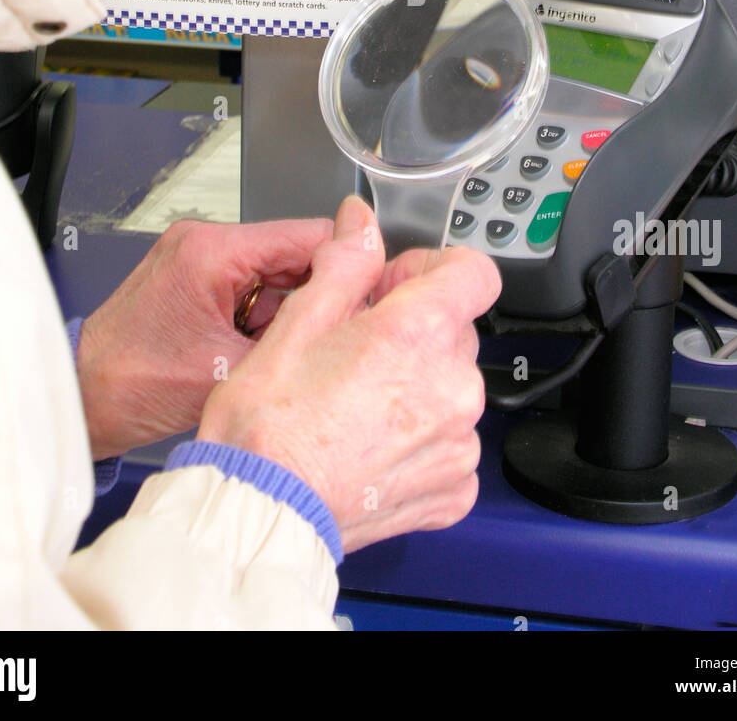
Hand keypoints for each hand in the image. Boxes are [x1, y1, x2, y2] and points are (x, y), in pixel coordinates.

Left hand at [75, 215, 331, 459]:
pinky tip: (243, 350)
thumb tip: (343, 327)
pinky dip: (258, 316)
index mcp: (215, 250)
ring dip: (282, 311)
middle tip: (314, 339)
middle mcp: (205, 239)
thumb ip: (293, 338)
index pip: (310, 235)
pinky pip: (249, 284)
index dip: (346, 267)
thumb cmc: (131, 386)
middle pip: (295, 252)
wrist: (79, 399)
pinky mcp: (192, 274)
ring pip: (275, 272)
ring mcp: (197, 254)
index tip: (367, 297)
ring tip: (260, 353)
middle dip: (311, 296)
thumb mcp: (231, 370)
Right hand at [196, 195, 501, 553]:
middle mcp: (453, 387)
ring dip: (418, 384)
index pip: (475, 272)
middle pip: (456, 330)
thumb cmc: (268, 425)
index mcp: (419, 334)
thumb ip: (345, 263)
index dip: (434, 268)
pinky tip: (372, 443)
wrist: (261, 510)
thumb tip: (361, 225)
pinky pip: (452, 444)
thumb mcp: (298, 321)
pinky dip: (422, 439)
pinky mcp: (453, 490)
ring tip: (357, 402)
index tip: (398, 283)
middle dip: (415, 328)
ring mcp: (458, 443)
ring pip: (453, 388)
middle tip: (356, 345)